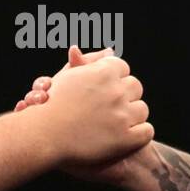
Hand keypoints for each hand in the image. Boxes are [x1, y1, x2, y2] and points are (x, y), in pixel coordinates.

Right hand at [30, 49, 151, 166]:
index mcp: (103, 72)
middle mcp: (116, 91)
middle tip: (108, 108)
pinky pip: (146, 131)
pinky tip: (124, 138)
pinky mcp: (126, 139)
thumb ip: (90, 63)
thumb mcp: (67, 78)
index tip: (102, 90)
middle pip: (136, 86)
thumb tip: (110, 51)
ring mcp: (122, 116)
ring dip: (132, 116)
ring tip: (113, 124)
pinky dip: (138, 135)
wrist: (42, 138)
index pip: (122, 68)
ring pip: (142, 109)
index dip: (112, 79)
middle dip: (125, 96)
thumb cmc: (51, 106)